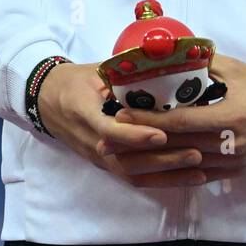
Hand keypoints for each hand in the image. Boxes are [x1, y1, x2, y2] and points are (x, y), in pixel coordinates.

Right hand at [35, 61, 214, 188]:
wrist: (46, 101)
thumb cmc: (75, 81)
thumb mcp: (95, 72)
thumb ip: (123, 75)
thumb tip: (163, 65)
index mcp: (84, 113)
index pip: (110, 131)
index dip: (135, 136)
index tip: (162, 134)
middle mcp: (91, 142)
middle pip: (127, 162)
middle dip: (163, 160)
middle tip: (195, 153)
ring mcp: (98, 158)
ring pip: (132, 174)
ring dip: (166, 175)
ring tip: (199, 169)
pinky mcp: (105, 165)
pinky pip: (132, 177)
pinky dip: (160, 179)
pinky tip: (185, 177)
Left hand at [95, 52, 245, 186]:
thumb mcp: (236, 69)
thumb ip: (203, 66)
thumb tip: (173, 56)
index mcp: (228, 116)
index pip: (179, 122)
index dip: (148, 122)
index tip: (122, 117)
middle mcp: (230, 143)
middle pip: (177, 148)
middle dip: (141, 146)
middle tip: (110, 141)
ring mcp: (236, 161)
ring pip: (187, 166)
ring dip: (155, 164)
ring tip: (126, 159)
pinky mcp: (241, 171)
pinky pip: (204, 175)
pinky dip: (180, 173)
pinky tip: (159, 171)